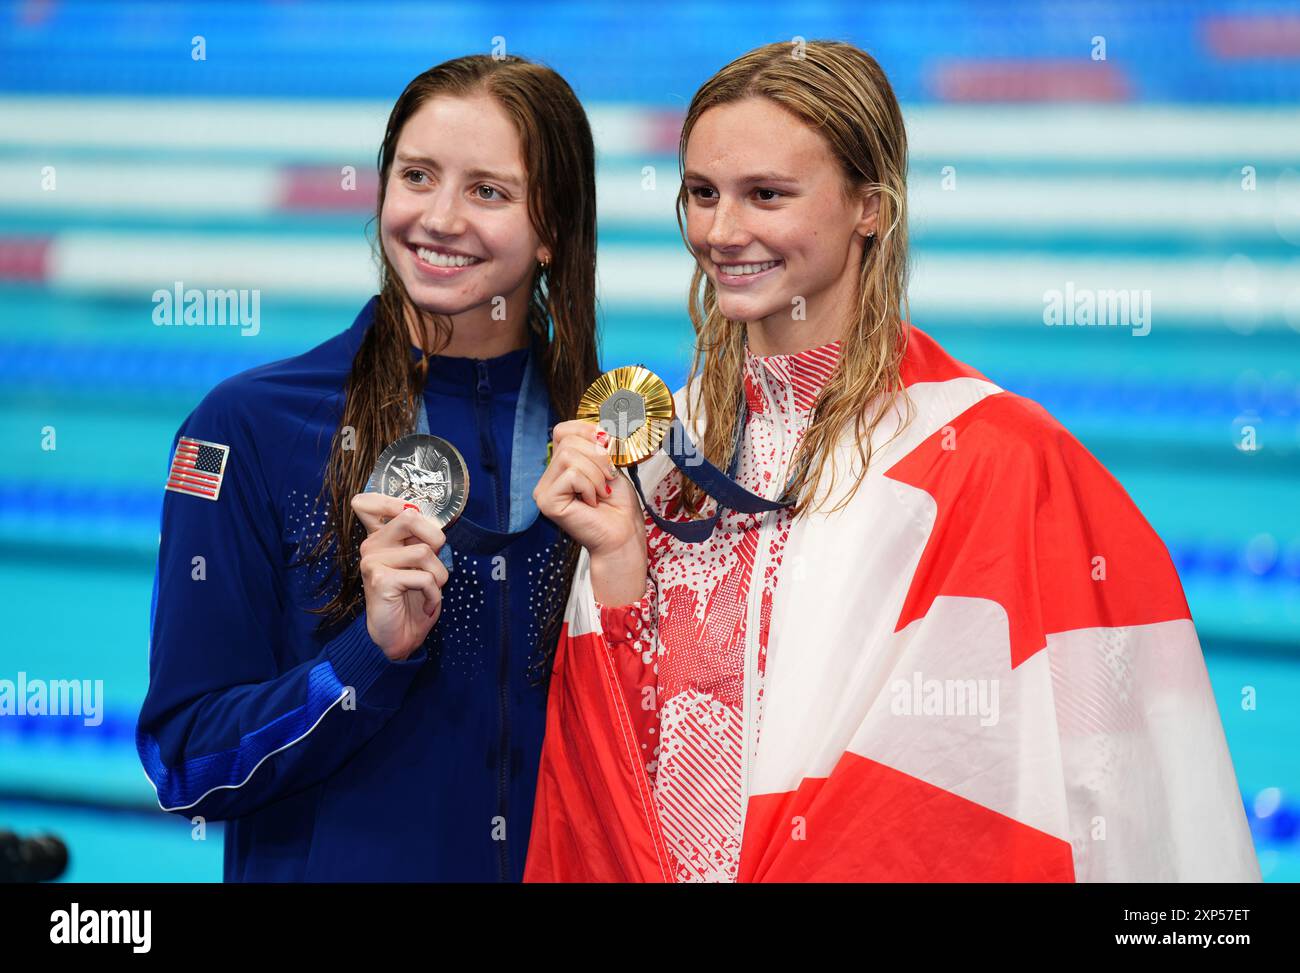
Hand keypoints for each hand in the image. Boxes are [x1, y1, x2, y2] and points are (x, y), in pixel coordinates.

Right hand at [350, 494, 449, 660]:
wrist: (399, 638)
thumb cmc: (412, 601)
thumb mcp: (419, 565)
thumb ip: (420, 540)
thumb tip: (435, 524)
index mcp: (380, 538)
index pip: (369, 503)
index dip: (392, 500)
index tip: (412, 513)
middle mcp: (372, 545)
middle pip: (409, 516)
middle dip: (435, 538)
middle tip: (436, 560)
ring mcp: (373, 561)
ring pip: (424, 552)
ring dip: (439, 575)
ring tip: (432, 590)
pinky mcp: (380, 580)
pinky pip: (424, 577)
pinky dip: (434, 594)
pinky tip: (427, 604)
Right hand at [533, 420, 644, 558]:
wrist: (624, 536)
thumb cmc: (619, 506)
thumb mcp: (610, 464)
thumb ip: (599, 444)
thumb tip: (600, 425)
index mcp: (560, 466)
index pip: (563, 430)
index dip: (588, 432)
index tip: (609, 448)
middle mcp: (548, 477)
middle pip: (568, 442)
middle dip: (598, 457)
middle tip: (608, 480)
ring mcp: (544, 491)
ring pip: (569, 456)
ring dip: (596, 474)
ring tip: (601, 493)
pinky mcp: (547, 502)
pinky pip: (571, 475)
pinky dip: (590, 486)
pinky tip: (592, 502)